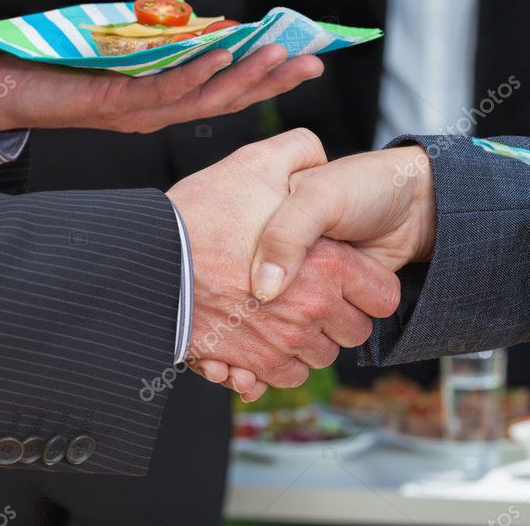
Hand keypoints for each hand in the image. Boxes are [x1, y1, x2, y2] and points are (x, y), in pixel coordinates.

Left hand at [0, 44, 320, 132]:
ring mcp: (144, 112)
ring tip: (280, 53)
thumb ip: (164, 52)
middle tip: (314, 62)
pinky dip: (198, 71)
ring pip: (207, 98)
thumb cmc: (66, 74)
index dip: (270, 81)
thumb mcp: (126, 60)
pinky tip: (223, 52)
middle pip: (230, 100)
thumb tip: (206, 28)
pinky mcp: (119, 104)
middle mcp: (163, 114)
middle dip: (275, 82)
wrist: (10, 92)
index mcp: (168, 105)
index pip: (229, 94)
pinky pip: (167, 89)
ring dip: (247, 76)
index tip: (306, 62)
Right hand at [166, 130, 400, 394]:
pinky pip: (288, 376)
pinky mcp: (252, 365)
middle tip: (315, 292)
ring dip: (311, 340)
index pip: (383, 296)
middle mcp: (311, 309)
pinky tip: (267, 337)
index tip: (350, 275)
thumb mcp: (256, 164)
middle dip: (341, 315)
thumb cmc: (201, 213)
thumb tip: (318, 156)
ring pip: (321, 356)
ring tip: (287, 312)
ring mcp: (282, 342)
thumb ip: (299, 152)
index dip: (370, 286)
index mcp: (327, 265)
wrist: (146, 261)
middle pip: (355, 331)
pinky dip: (281, 363)